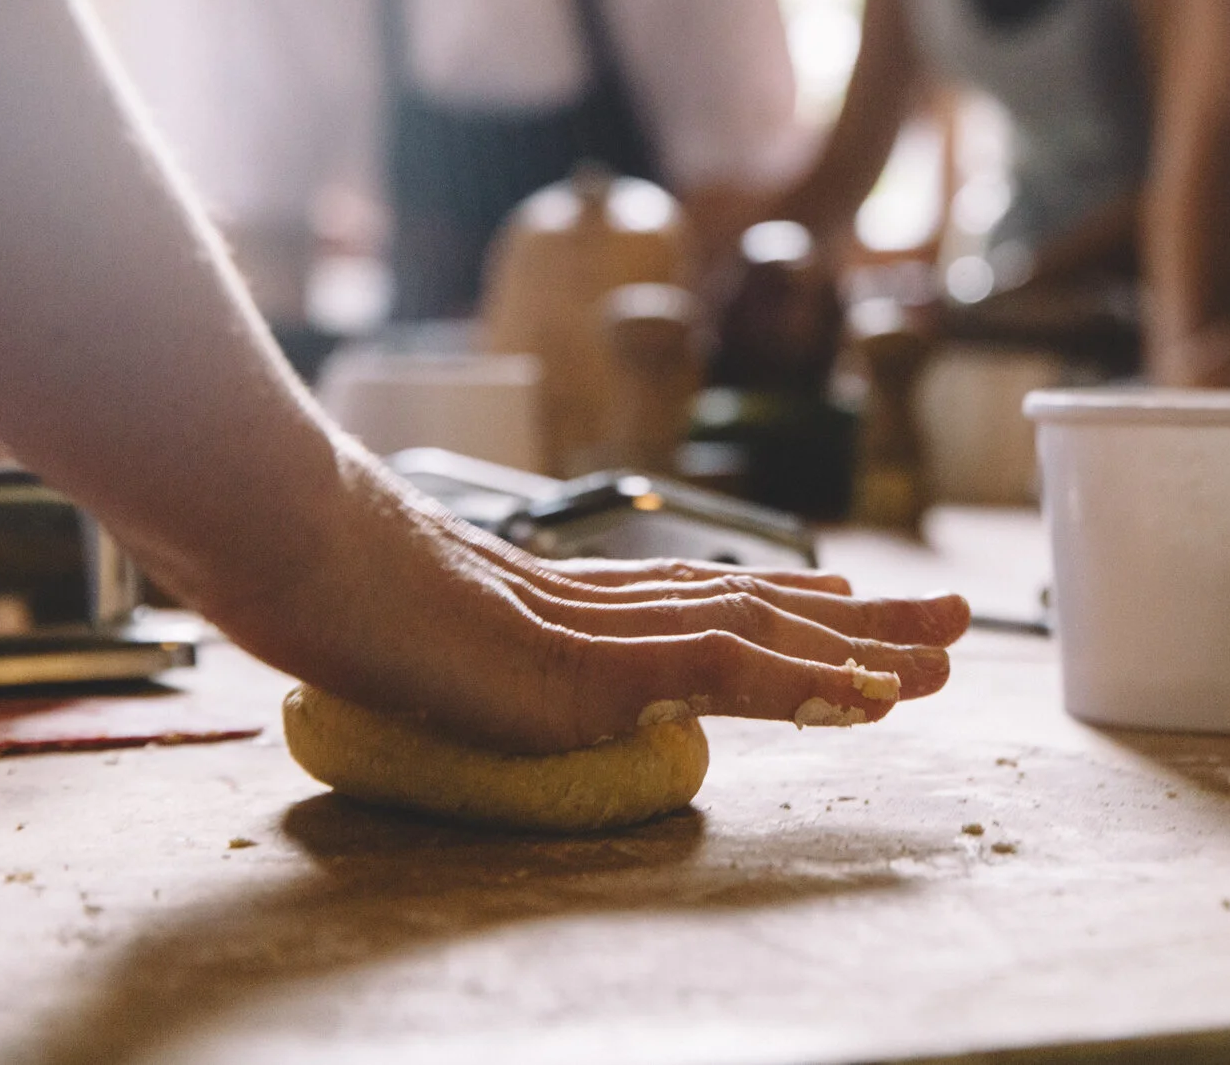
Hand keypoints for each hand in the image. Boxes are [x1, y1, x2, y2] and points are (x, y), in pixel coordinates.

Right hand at [229, 463, 971, 755]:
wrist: (281, 537)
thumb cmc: (308, 575)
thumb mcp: (393, 617)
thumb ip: (445, 635)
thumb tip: (442, 643)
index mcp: (552, 599)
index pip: (694, 598)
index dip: (779, 600)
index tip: (846, 598)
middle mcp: (593, 604)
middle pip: (752, 603)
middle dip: (857, 619)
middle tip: (947, 620)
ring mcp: (592, 633)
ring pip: (758, 632)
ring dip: (859, 648)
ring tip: (943, 655)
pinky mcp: (586, 669)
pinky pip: (718, 672)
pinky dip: (799, 681)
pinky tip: (864, 693)